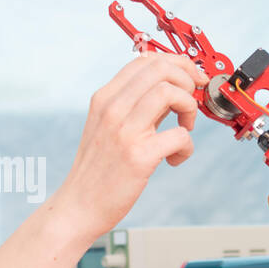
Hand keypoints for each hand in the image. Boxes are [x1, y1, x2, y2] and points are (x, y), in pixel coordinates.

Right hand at [58, 51, 209, 237]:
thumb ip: (131, 106)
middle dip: (187, 79)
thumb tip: (169, 88)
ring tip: (186, 127)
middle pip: (161, 69)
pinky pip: (180, 135)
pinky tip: (175, 159)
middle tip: (190, 102)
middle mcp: (112, 109)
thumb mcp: (105, 127)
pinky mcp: (139, 156)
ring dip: (190, 107)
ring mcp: (124, 132)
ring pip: (170, 92)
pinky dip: (187, 146)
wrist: (78, 207)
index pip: (145, 60)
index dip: (176, 64)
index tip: (189, 79)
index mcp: (104, 98)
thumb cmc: (97, 170)